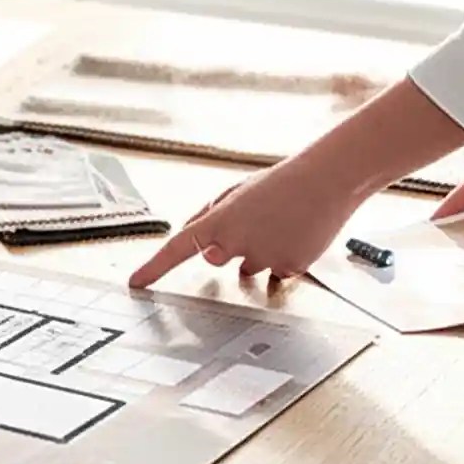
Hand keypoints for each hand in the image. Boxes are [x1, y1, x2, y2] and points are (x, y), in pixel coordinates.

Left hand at [128, 158, 365, 287]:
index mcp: (219, 220)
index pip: (176, 248)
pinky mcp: (289, 268)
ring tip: (282, 225)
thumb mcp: (237, 192)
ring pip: (249, 268)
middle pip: (217, 259)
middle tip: (255, 224)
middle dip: (228, 249)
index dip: (154, 267)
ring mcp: (263, 258)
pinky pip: (276, 274)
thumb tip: (191, 236)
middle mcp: (236, 242)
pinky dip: (283, 260)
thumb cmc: (282, 183)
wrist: (327, 180)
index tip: (136, 282)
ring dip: (258, 253)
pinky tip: (296, 237)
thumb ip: (210, 214)